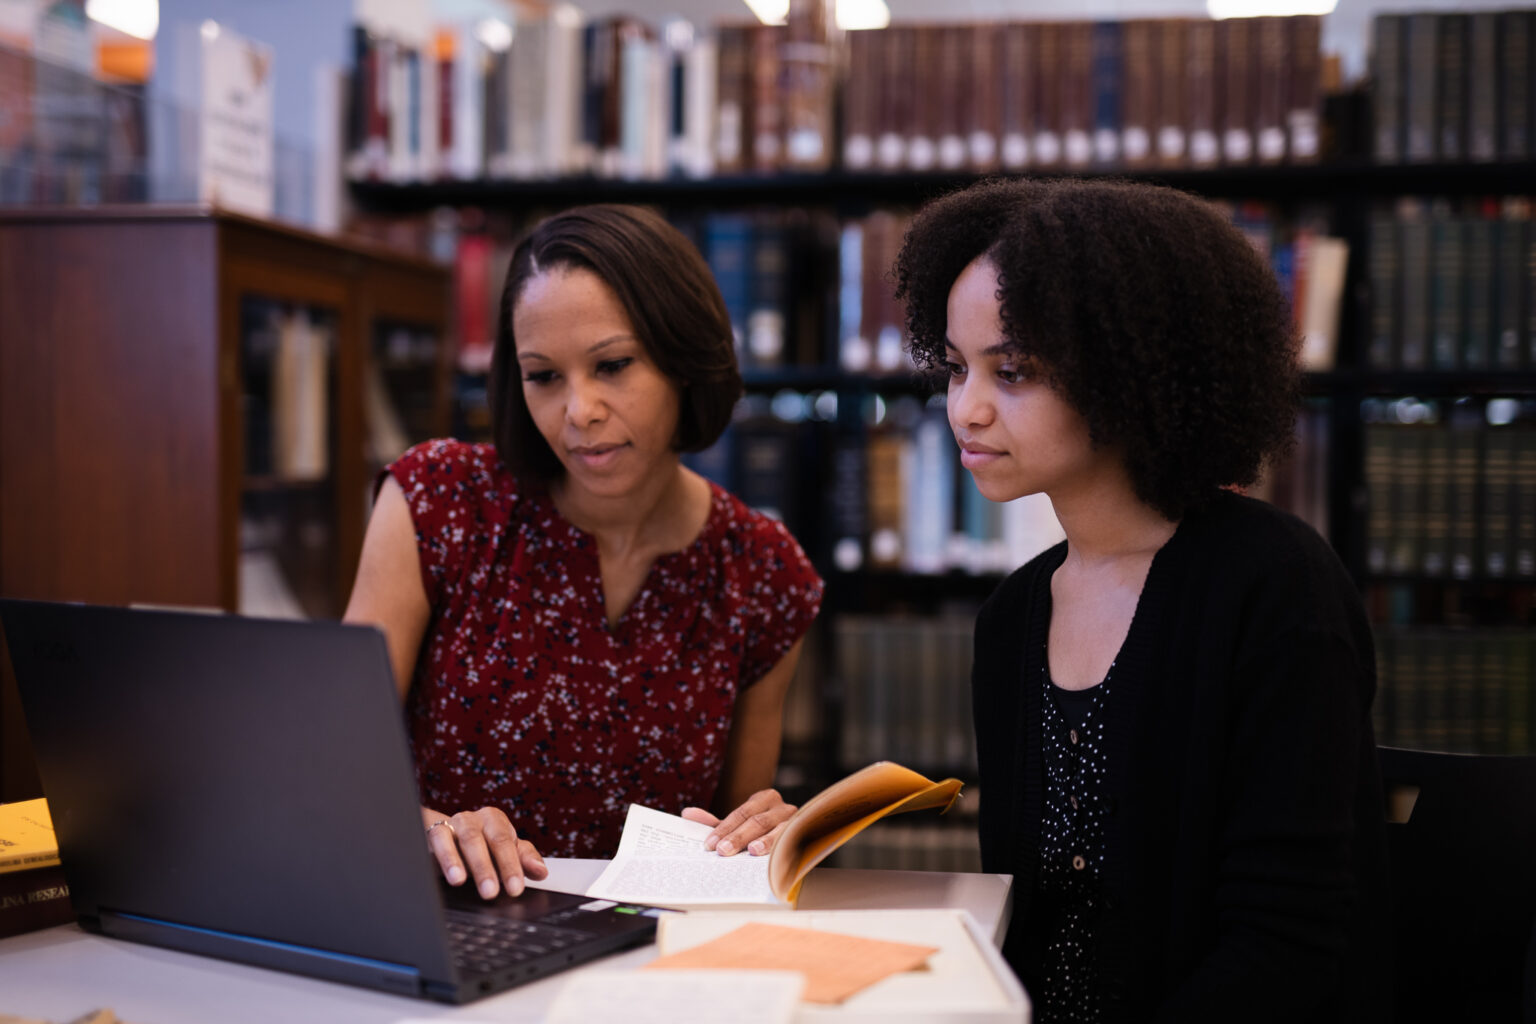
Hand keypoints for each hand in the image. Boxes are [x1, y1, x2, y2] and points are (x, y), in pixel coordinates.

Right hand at [422, 805, 547, 898]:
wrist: (442, 836)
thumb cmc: (480, 845)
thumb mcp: (502, 852)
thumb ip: (523, 859)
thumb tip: (541, 872)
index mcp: (495, 821)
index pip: (506, 842)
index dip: (511, 866)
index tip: (515, 889)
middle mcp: (475, 819)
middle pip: (484, 840)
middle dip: (487, 867)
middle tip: (490, 892)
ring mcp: (453, 824)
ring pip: (462, 839)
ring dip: (460, 861)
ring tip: (460, 881)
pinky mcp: (434, 832)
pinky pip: (438, 839)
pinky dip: (443, 857)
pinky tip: (447, 874)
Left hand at [681, 789, 795, 856]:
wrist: (796, 841)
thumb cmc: (761, 833)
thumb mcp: (738, 827)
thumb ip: (716, 822)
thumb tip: (687, 814)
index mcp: (764, 799)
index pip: (741, 813)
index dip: (724, 829)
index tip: (710, 845)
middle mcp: (782, 807)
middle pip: (758, 821)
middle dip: (739, 836)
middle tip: (723, 851)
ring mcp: (796, 822)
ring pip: (779, 830)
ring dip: (765, 841)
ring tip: (752, 851)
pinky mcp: (807, 837)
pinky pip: (795, 843)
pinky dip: (784, 851)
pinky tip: (774, 862)